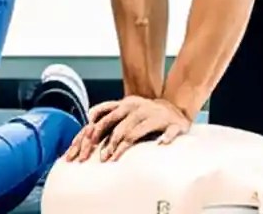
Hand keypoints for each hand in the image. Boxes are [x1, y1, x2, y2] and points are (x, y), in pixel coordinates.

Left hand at [63, 96, 191, 162]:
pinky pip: (170, 131)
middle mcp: (140, 109)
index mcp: (127, 104)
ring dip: (126, 145)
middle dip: (110, 143)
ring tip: (116, 158)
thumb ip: (109, 112)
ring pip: (139, 131)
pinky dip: (166, 137)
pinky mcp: (174, 125)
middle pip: (121, 125)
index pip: (108, 116)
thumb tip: (89, 117)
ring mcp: (157, 116)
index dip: (96, 130)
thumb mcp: (127, 108)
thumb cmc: (144, 114)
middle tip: (102, 159)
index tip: (88, 145)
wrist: (174, 109)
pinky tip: (160, 144)